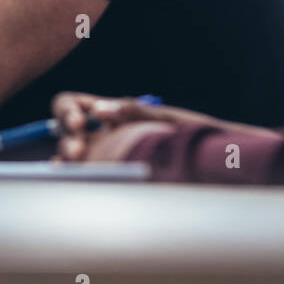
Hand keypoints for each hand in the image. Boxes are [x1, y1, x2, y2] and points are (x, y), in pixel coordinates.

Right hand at [52, 92, 226, 161]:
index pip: (72, 104)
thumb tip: (102, 109)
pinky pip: (80, 175)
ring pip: (68, 152)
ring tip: (76, 163)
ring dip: (67, 155)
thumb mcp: (170, 118)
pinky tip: (73, 176)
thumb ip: (137, 111)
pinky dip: (71, 175)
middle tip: (77, 150)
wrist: (218, 168)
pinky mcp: (108, 179)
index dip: (68, 110)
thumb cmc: (196, 138)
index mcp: (112, 113)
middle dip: (67, 136)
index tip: (81, 122)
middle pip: (65, 128)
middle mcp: (100, 134)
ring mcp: (101, 158)